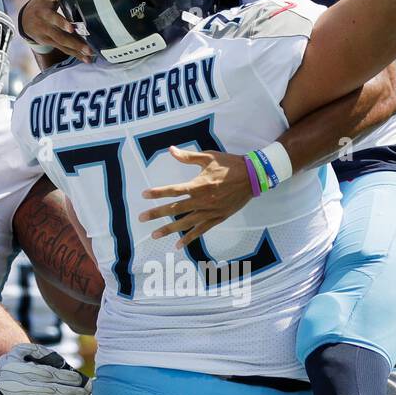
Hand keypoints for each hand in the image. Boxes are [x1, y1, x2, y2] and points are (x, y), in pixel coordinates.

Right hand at [0, 344, 91, 394]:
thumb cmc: (6, 369)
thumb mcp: (16, 353)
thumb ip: (36, 350)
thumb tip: (56, 356)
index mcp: (21, 371)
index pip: (50, 374)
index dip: (67, 378)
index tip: (79, 380)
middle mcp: (20, 388)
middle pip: (53, 391)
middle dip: (73, 393)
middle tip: (86, 394)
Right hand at [19, 0, 92, 62]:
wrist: (27, 20)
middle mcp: (42, 16)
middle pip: (53, 21)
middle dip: (63, 26)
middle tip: (73, 29)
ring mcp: (45, 31)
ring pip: (60, 39)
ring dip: (75, 46)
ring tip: (89, 51)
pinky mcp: (49, 42)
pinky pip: (63, 49)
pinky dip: (76, 54)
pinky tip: (88, 58)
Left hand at [138, 148, 252, 248]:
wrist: (253, 177)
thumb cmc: (230, 165)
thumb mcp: (209, 157)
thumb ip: (188, 157)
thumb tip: (171, 150)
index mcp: (199, 184)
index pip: (174, 190)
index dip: (158, 192)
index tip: (144, 195)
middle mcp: (203, 200)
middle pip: (175, 208)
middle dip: (157, 214)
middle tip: (141, 218)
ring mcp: (210, 211)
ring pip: (186, 223)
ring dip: (169, 229)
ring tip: (154, 234)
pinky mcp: (218, 218)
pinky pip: (201, 230)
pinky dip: (189, 238)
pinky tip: (178, 245)